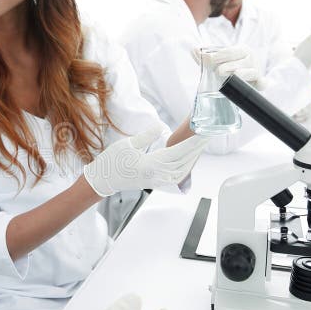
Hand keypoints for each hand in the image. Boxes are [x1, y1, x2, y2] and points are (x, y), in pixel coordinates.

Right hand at [83, 126, 207, 196]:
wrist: (102, 181)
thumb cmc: (111, 163)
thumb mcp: (127, 144)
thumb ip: (147, 136)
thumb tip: (160, 127)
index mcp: (152, 164)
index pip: (179, 151)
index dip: (193, 141)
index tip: (203, 133)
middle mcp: (158, 175)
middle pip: (184, 160)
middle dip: (197, 147)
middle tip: (208, 135)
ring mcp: (158, 180)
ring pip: (183, 169)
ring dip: (193, 156)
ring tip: (201, 145)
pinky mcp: (156, 182)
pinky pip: (176, 176)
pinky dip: (185, 167)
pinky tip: (189, 160)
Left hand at [194, 45, 260, 83]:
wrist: (243, 80)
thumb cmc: (228, 68)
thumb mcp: (217, 61)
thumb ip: (204, 56)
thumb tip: (194, 49)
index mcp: (241, 49)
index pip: (228, 52)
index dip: (215, 56)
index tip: (204, 60)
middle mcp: (250, 58)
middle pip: (237, 61)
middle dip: (226, 66)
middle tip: (217, 71)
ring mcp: (256, 70)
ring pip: (248, 72)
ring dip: (239, 74)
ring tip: (231, 76)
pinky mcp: (259, 82)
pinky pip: (262, 82)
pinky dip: (262, 82)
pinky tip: (259, 82)